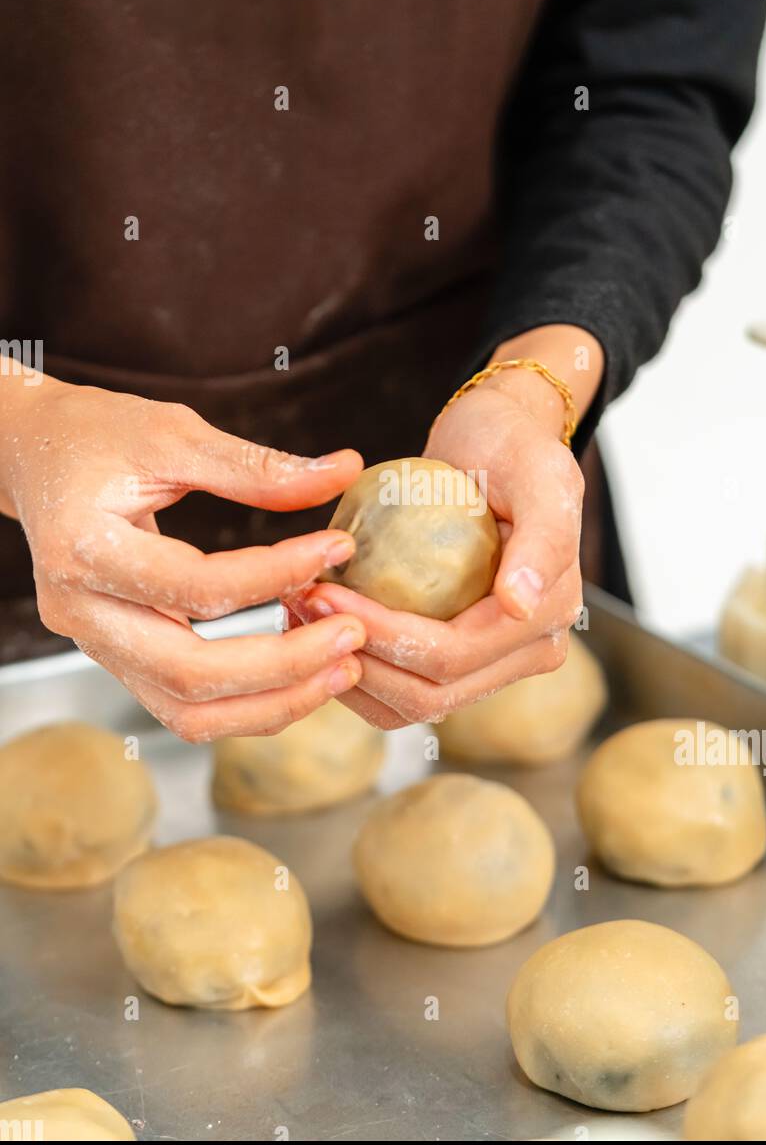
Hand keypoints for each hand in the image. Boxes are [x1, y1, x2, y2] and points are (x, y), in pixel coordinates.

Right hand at [0, 372, 365, 740]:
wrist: (30, 453)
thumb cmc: (96, 435)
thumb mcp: (172, 432)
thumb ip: (256, 465)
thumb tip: (346, 471)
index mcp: (84, 549)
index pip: (196, 587)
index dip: (277, 573)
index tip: (337, 547)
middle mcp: (79, 612)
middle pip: (189, 674)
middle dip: (284, 665)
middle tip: (353, 636)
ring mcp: (93, 644)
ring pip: (187, 712)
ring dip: (272, 702)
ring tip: (341, 669)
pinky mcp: (116, 656)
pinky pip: (184, 705)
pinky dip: (247, 701)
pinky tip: (302, 673)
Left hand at [287, 326, 601, 727]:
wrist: (497, 440)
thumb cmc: (514, 445)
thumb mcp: (539, 472)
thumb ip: (544, 536)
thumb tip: (520, 606)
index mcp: (546, 621)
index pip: (453, 656)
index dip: (384, 637)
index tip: (324, 594)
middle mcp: (525, 654)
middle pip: (428, 694)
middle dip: (356, 659)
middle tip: (300, 605)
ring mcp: (491, 663)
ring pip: (409, 704)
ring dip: (348, 673)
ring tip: (299, 617)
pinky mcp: (456, 659)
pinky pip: (399, 689)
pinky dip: (355, 671)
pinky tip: (318, 627)